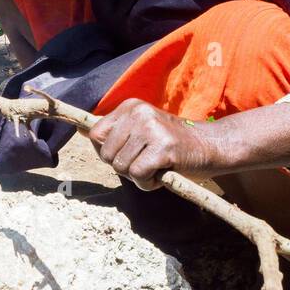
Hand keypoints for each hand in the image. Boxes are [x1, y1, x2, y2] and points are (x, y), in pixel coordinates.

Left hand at [88, 99, 221, 189]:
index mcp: (130, 106)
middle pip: (106, 154)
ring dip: (137, 176)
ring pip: (121, 167)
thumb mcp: (140, 130)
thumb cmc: (171, 144)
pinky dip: (147, 183)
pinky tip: (161, 174)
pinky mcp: (163, 148)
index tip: (130, 153)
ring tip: (156, 166)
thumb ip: (113, 132)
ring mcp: (151, 129)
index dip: (108, 152)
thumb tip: (79, 130)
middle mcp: (139, 114)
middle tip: (146, 161)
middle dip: (124, 166)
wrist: (210, 147)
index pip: (96, 135)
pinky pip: (138, 175)